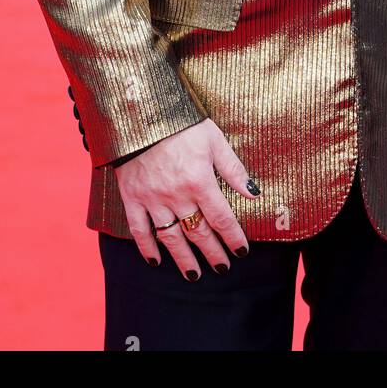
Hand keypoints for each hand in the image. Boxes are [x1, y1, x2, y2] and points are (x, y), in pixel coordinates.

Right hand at [115, 118, 257, 278]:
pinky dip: (146, 248)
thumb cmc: (182, 123)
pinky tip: (155, 261)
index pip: (221, 219)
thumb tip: (253, 193)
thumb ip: (233, 169)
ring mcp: (153, 199)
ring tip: (194, 275)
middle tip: (222, 267)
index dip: (233, 238)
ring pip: (171, 238)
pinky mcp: (133, 198)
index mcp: (200, 181)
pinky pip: (139, 230)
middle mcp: (177, 195)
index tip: (241, 252)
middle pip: (198, 233)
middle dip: (213, 253)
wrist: (141, 112)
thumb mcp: (214, 139)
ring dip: (184, 259)